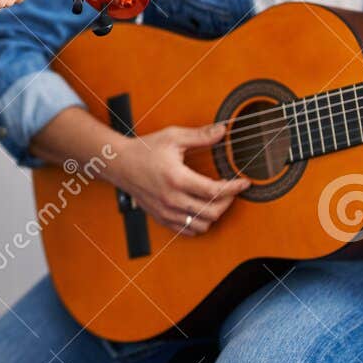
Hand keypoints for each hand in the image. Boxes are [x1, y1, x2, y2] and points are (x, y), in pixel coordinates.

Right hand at [113, 123, 249, 235]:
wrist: (119, 164)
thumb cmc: (144, 150)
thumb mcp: (173, 137)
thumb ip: (200, 136)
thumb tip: (222, 131)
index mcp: (176, 178)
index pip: (214, 191)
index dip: (234, 188)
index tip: (243, 182)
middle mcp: (172, 199)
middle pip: (211, 212)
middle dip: (228, 201)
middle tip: (231, 190)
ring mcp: (166, 211)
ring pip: (201, 225)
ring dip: (215, 214)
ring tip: (217, 200)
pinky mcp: (161, 217)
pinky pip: (187, 230)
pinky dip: (200, 224)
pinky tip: (202, 210)